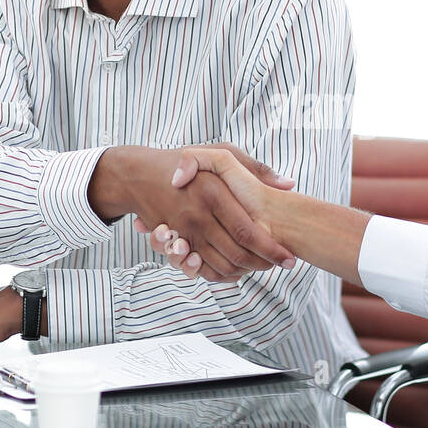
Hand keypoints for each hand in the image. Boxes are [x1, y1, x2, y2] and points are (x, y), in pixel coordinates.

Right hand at [92, 143, 294, 281]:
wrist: (138, 175)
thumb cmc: (183, 162)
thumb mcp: (220, 153)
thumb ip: (255, 168)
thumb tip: (289, 184)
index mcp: (213, 194)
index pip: (247, 231)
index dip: (271, 249)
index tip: (289, 257)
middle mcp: (197, 216)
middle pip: (236, 254)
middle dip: (262, 265)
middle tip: (279, 266)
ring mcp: (183, 232)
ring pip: (219, 265)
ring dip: (243, 271)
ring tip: (261, 267)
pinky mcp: (174, 244)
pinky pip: (200, 269)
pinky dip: (219, 274)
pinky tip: (235, 269)